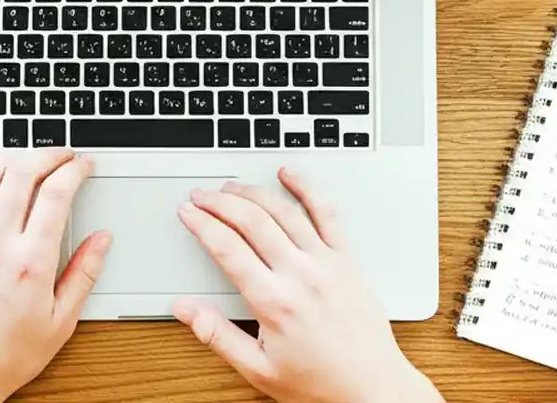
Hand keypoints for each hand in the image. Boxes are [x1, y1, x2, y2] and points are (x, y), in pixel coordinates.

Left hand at [0, 149, 110, 402]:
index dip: (75, 169)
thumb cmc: (7, 353)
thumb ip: (84, 274)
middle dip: (48, 154)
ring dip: (13, 160)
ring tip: (30, 161)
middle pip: (22, 172)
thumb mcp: (61, 321)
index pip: (56, 193)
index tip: (85, 164)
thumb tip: (102, 240)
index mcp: (31, 261)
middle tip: (63, 155)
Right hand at [173, 168, 442, 402]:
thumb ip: (217, 335)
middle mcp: (300, 275)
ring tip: (231, 186)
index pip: (227, 247)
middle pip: (251, 221)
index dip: (201, 224)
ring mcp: (326, 263)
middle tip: (200, 195)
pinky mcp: (347, 260)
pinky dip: (307, 188)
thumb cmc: (320, 383)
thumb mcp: (258, 369)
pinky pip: (327, 213)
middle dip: (219, 201)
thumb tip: (184, 310)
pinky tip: (290, 174)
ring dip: (253, 192)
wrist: (372, 387)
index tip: (187, 213)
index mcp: (274, 302)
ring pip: (283, 211)